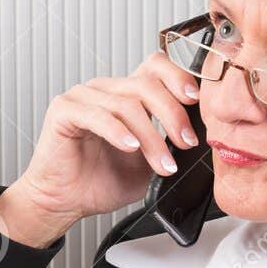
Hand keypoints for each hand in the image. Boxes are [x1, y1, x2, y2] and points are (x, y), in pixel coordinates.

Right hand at [0, 52, 202, 246]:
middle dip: (172, 115)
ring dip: (150, 137)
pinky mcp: (64, 110)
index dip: (178, 78)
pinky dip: (117, 131)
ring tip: (162, 164)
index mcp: (128, 95)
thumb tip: (202, 138)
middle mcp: (106, 90)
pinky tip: (130, 148)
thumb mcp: (152, 162)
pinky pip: (96, 114)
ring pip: (126, 104)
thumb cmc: (103, 180)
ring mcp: (83, 96)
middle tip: (186, 143)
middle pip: (147, 84)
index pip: (156, 66)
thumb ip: (172, 145)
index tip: (196, 102)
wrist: (67, 201)